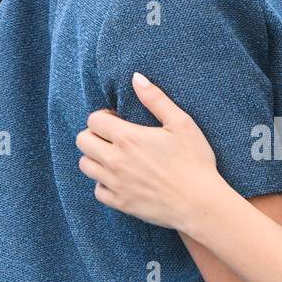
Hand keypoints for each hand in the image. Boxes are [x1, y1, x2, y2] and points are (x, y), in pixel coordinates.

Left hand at [75, 74, 219, 228]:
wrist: (199, 203)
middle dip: (94, 134)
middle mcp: (115, 160)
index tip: (118, 120)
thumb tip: (136, 77)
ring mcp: (115, 183)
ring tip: (116, 157)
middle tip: (114, 137)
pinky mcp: (120, 203)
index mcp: (128, 138)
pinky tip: (121, 179)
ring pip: (85, 166)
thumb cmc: (195, 161)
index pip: (93, 120)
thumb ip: (156, 99)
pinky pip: (97, 190)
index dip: (103, 116)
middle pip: (82, 141)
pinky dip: (104, 183)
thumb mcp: (181, 123)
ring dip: (96, 158)